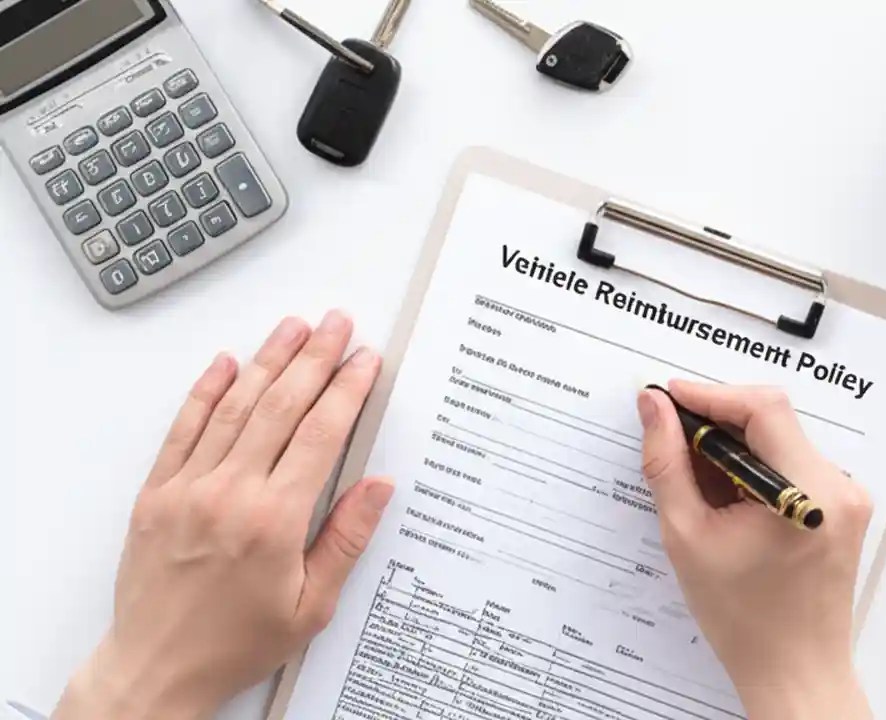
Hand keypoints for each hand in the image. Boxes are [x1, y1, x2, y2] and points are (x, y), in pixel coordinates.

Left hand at [53, 312, 392, 719]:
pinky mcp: (157, 493)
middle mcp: (229, 493)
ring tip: (292, 327)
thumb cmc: (235, 643)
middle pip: (281, 406)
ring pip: (235, 407)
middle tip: (337, 325)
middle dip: (314, 358)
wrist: (157, 668)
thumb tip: (379, 487)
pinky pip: (183, 429)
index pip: (321, 434)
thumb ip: (346, 539)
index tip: (364, 362)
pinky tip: (225, 364)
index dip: (347, 390)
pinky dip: (205, 392)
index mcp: (274, 520)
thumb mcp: (311, 606)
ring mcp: (188, 488)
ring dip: (267, 361)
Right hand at [637, 381, 873, 719]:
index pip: (762, 408)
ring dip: (736, 445)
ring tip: (696, 475)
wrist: (794, 671)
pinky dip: (756, 467)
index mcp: (807, 490)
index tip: (669, 398)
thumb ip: (668, 464)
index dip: (710, 394)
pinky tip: (726, 495)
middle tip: (673, 434)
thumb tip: (653, 410)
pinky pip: (794, 464)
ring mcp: (845, 497)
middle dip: (718, 419)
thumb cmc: (744, 619)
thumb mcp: (688, 536)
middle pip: (773, 419)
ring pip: (781, 440)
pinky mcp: (842, 508)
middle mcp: (837, 486)